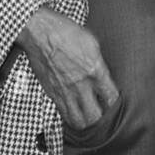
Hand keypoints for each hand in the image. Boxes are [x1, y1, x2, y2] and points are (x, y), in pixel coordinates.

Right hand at [16, 5, 118, 130]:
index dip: (115, 104)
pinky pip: (63, 114)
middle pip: (95, 117)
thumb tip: (105, 77)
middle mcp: (80, 85)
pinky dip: (71, 118)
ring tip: (90, 119)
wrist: (39, 32)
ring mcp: (64, 91)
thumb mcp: (92, 43)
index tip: (115, 103)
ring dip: (86, 123)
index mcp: (95, 70)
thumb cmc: (65, 32)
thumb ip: (100, 63)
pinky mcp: (51, 93)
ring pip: (78, 121)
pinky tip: (75, 113)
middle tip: (105, 116)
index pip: (111, 98)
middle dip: (102, 120)